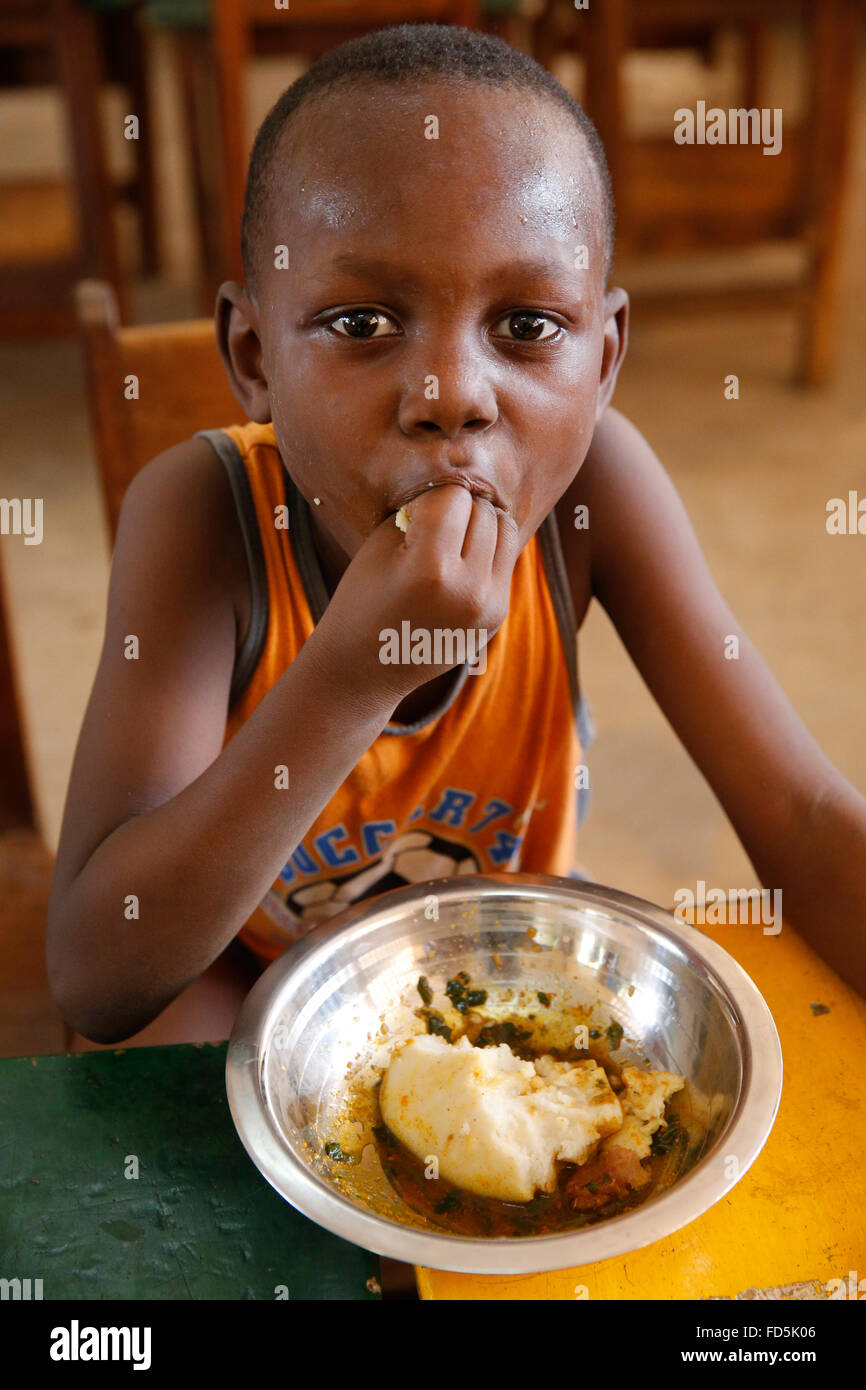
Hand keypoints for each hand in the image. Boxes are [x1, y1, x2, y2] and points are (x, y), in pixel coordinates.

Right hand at [317, 483, 521, 700]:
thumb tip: (463, 486)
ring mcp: (489, 606)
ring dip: (480, 523)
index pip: (454, 496)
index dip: (432, 495)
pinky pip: (506, 559)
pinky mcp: (498, 615)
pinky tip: (459, 560)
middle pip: (483, 511)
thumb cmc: (362, 597)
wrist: (364, 670)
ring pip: (505, 530)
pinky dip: (486, 549)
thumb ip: (424, 510)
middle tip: (431, 524)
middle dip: (458, 508)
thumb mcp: (383, 544)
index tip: (413, 511)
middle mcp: (469, 590)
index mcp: (431, 569)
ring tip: (449, 537)